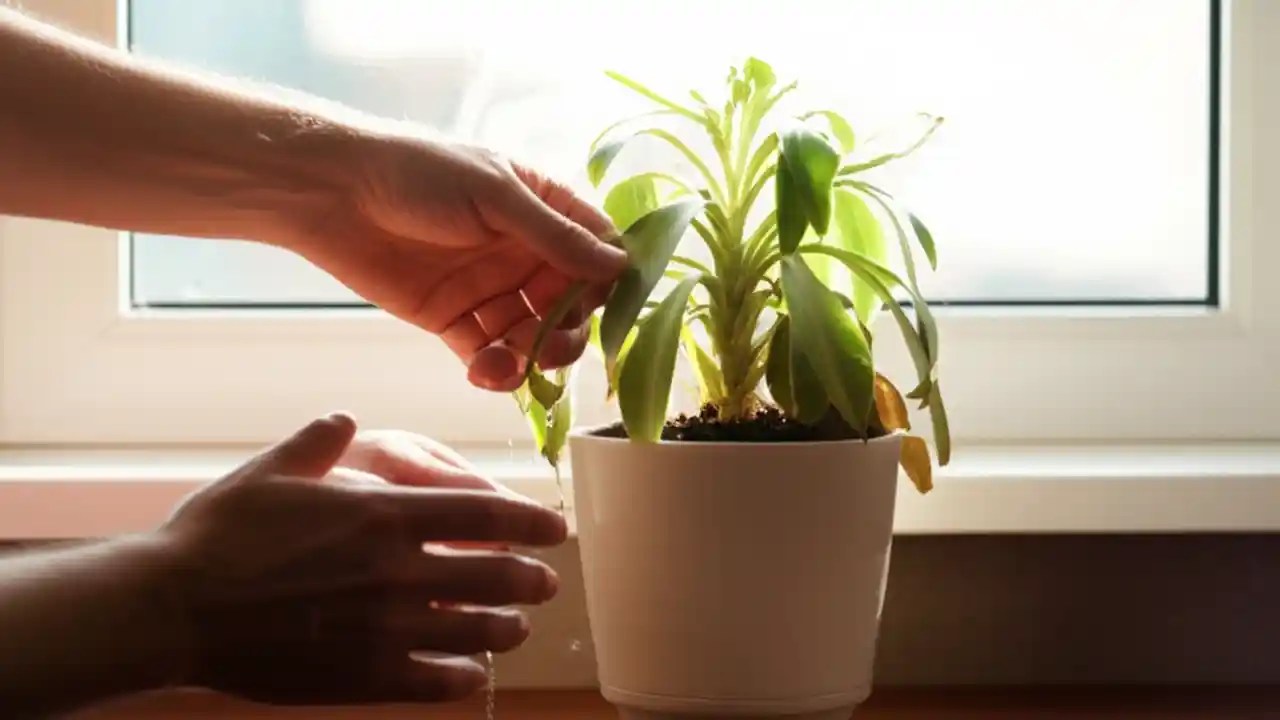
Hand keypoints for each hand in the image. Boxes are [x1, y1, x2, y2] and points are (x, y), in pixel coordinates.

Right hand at [157, 413, 566, 705]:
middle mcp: (399, 570)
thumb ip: (320, 442)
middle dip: (533, 579)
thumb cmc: (218, 534)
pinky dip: (465, 676)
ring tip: (516, 626)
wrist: (173, 610)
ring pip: (479, 631)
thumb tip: (345, 419)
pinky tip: (472, 672)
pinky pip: (438, 681)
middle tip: (546, 582)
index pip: (488, 514)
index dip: (532, 522)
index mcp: (384, 513)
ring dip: (508, 627)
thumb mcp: (272, 469)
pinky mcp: (365, 677)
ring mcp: (386, 627)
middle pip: (498, 576)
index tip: (554, 529)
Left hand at [285, 133, 624, 391]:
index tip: (598, 302)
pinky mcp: (455, 320)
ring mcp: (490, 288)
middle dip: (569, 329)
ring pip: (534, 336)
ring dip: (534, 355)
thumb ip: (555, 235)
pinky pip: (491, 355)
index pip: (597, 250)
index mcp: (542, 208)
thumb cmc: (416, 174)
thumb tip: (619, 264)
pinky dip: (496, 371)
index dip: (605, 280)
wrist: (332, 194)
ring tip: (517, 361)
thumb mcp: (494, 195)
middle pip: (572, 303)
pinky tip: (487, 373)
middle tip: (552, 345)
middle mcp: (523, 252)